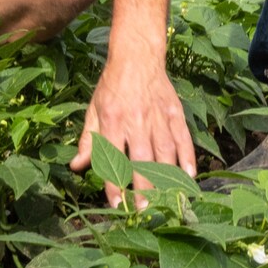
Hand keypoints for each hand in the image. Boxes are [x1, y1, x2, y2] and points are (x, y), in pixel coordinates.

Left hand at [72, 55, 198, 207]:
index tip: (116, 204)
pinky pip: (183, 138)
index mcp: (112, 121)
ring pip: (164, 152)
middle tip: (144, 210)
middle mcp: (136, 121)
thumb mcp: (94, 109)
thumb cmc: (112, 86)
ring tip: (167, 200)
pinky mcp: (175, 113)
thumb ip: (88, 140)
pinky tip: (189, 175)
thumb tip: (77, 166)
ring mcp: (158, 117)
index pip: (112, 158)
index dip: (114, 183)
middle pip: (141, 159)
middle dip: (143, 187)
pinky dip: (187, 157)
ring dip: (166, 178)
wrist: (137, 57)